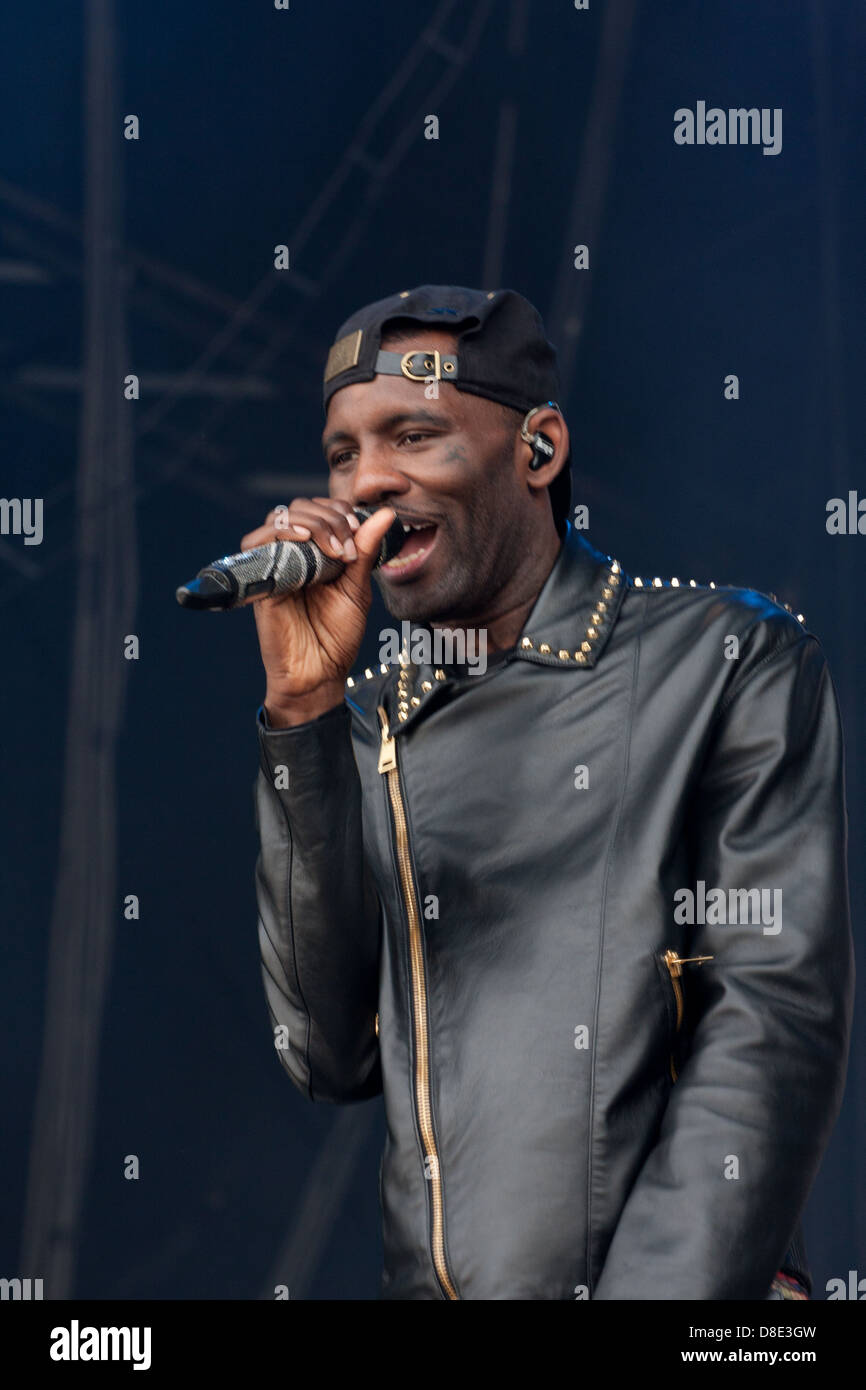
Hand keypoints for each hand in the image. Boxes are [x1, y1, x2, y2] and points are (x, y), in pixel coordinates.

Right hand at [240, 500, 395, 725]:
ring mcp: (275, 564)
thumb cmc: (337, 637)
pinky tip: (302, 538)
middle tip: (347, 546)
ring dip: (310, 522)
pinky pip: (257, 542)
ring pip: (279, 518)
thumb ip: (366, 550)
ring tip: (332, 546)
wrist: (319, 674)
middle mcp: (294, 555)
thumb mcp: (357, 589)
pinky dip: (279, 531)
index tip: (359, 533)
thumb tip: (385, 513)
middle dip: (329, 517)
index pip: (320, 509)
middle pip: (299, 507)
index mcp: (317, 554)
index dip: (340, 512)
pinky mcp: (260, 579)